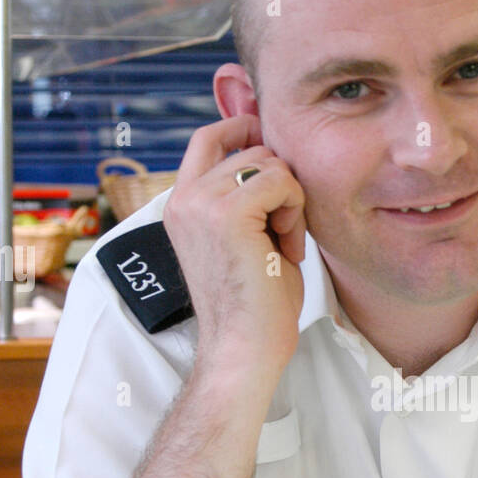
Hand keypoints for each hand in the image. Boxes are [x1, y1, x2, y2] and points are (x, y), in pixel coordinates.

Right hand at [163, 114, 305, 368]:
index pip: (208, 137)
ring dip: (291, 201)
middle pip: (251, 150)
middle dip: (281, 185)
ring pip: (268, 163)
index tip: (277, 158)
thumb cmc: (256, 302)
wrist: (245, 347)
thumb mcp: (245, 236)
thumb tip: (273, 153)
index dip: (244, 130)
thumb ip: (247, 195)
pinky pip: (281, 181)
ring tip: (283, 244)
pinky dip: (296, 211)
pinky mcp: (226, 213)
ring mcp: (201, 203)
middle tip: (283, 234)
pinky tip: (287, 249)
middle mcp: (184, 198)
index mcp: (181, 203)